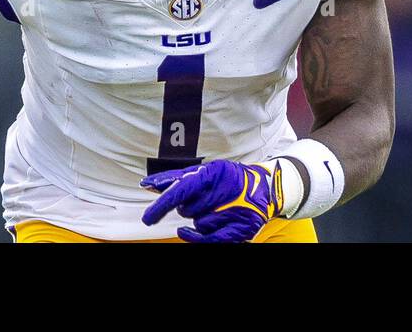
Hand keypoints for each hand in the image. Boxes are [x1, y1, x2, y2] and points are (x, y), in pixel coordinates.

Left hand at [140, 159, 284, 242]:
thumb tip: (148, 184)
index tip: (148, 218)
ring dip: (198, 218)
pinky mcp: (238, 229)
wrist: (263, 188)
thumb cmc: (228, 179)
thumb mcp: (204, 172)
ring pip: (197, 223)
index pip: (181, 190)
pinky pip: (207, 239)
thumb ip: (176, 178)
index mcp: (211, 174)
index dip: (163, 204)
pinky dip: (193, 237)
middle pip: (186, 209)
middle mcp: (220, 193)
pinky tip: (185, 232)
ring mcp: (230, 212)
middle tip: (201, 199)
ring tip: (214, 208)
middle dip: (187, 207)